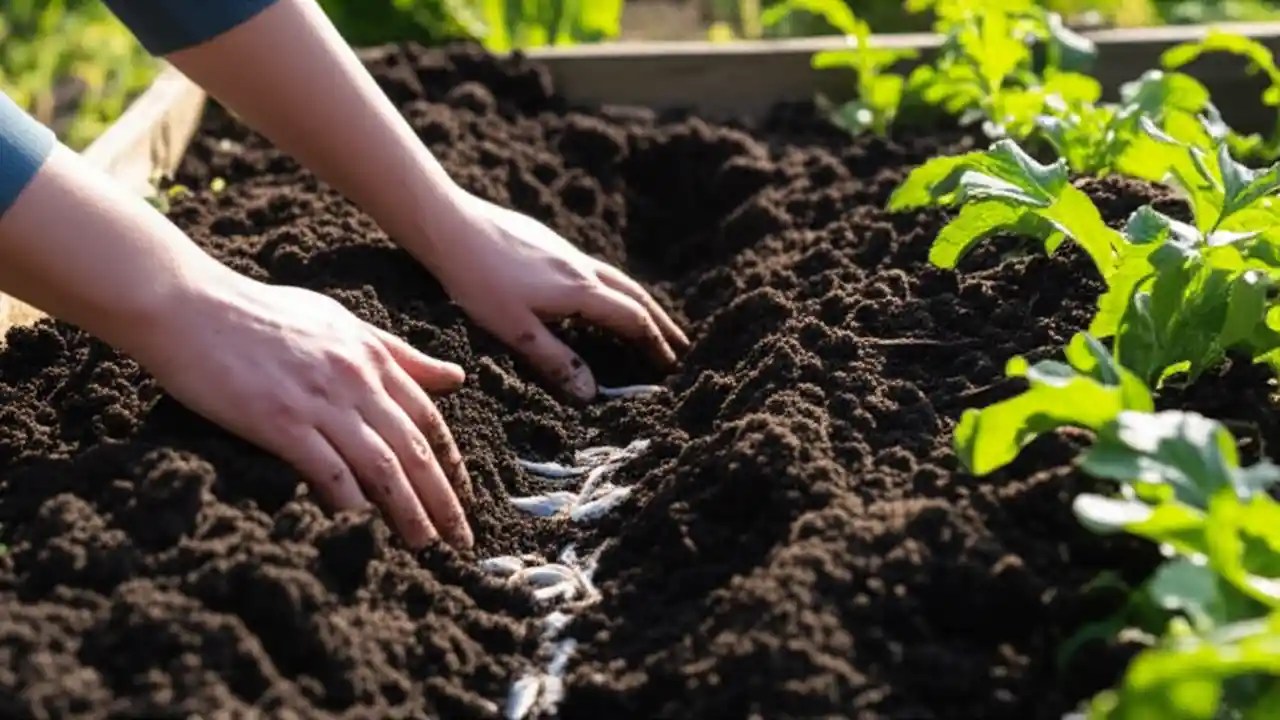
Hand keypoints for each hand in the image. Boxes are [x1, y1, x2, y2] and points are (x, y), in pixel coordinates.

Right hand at [125, 273, 473, 550]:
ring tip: (424, 545)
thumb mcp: (340, 321)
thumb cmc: (261, 313)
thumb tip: (454, 377)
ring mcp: (319, 401)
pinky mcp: (280, 421)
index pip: (428, 418)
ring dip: (408, 511)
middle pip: (414, 449)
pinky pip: (328, 470)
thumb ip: (398, 353)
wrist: (189, 304)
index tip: (467, 497)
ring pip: (382, 466)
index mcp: (371, 356)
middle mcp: (355, 379)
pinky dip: (350, 502)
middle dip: (444, 499)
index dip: (452, 463)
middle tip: (462, 539)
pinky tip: (362, 528)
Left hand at [409, 192, 689, 399]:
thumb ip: (556, 361)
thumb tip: (592, 394)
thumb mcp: (516, 330)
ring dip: (639, 303)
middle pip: (635, 296)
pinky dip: (614, 289)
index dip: (654, 345)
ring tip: (650, 321)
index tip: (670, 367)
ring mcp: (567, 252)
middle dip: (660, 323)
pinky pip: (597, 270)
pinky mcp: (549, 243)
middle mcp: (582, 268)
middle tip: (681, 345)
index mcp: (580, 291)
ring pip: (617, 280)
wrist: (451, 225)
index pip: (632, 320)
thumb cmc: (478, 281)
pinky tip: (600, 295)